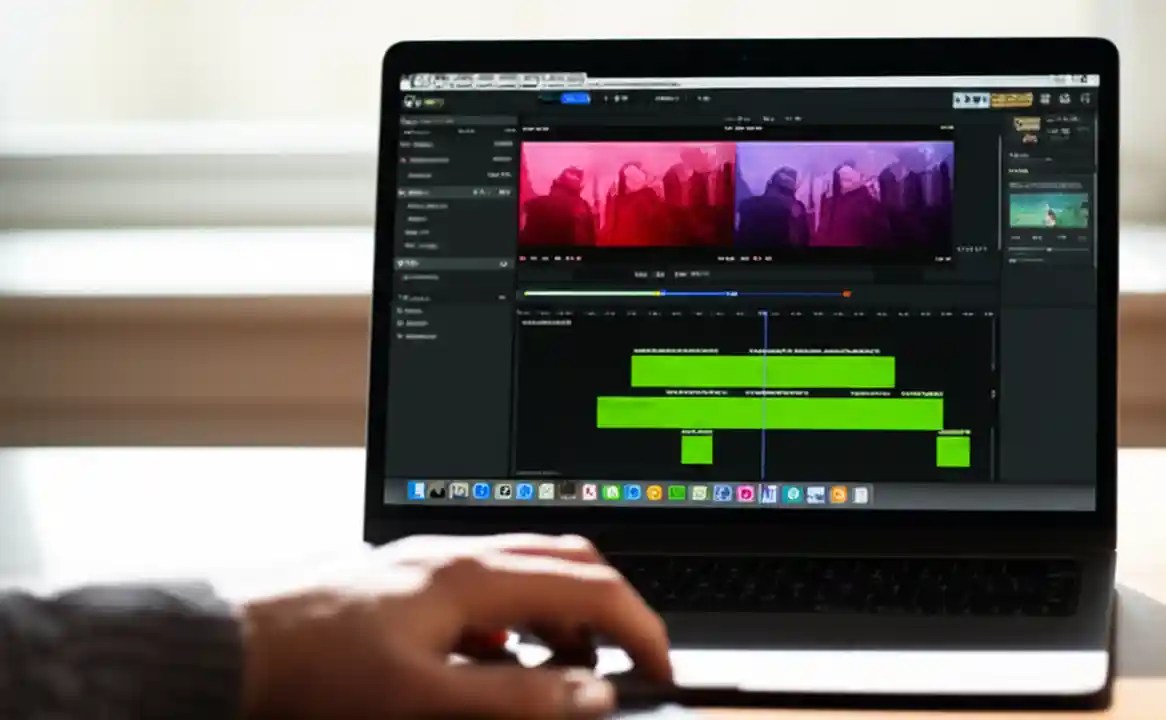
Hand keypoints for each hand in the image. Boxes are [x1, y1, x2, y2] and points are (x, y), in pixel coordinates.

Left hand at [235, 534, 670, 718]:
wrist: (230, 645)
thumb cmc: (314, 669)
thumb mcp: (423, 700)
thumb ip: (516, 697)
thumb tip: (590, 695)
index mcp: (473, 575)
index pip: (589, 584)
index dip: (638, 626)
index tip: (659, 667)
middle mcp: (460, 554)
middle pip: (569, 560)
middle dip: (611, 609)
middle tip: (627, 663)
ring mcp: (434, 561)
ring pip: (530, 569)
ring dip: (565, 614)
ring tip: (566, 670)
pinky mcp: (411, 579)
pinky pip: (490, 585)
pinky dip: (521, 619)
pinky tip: (500, 660)